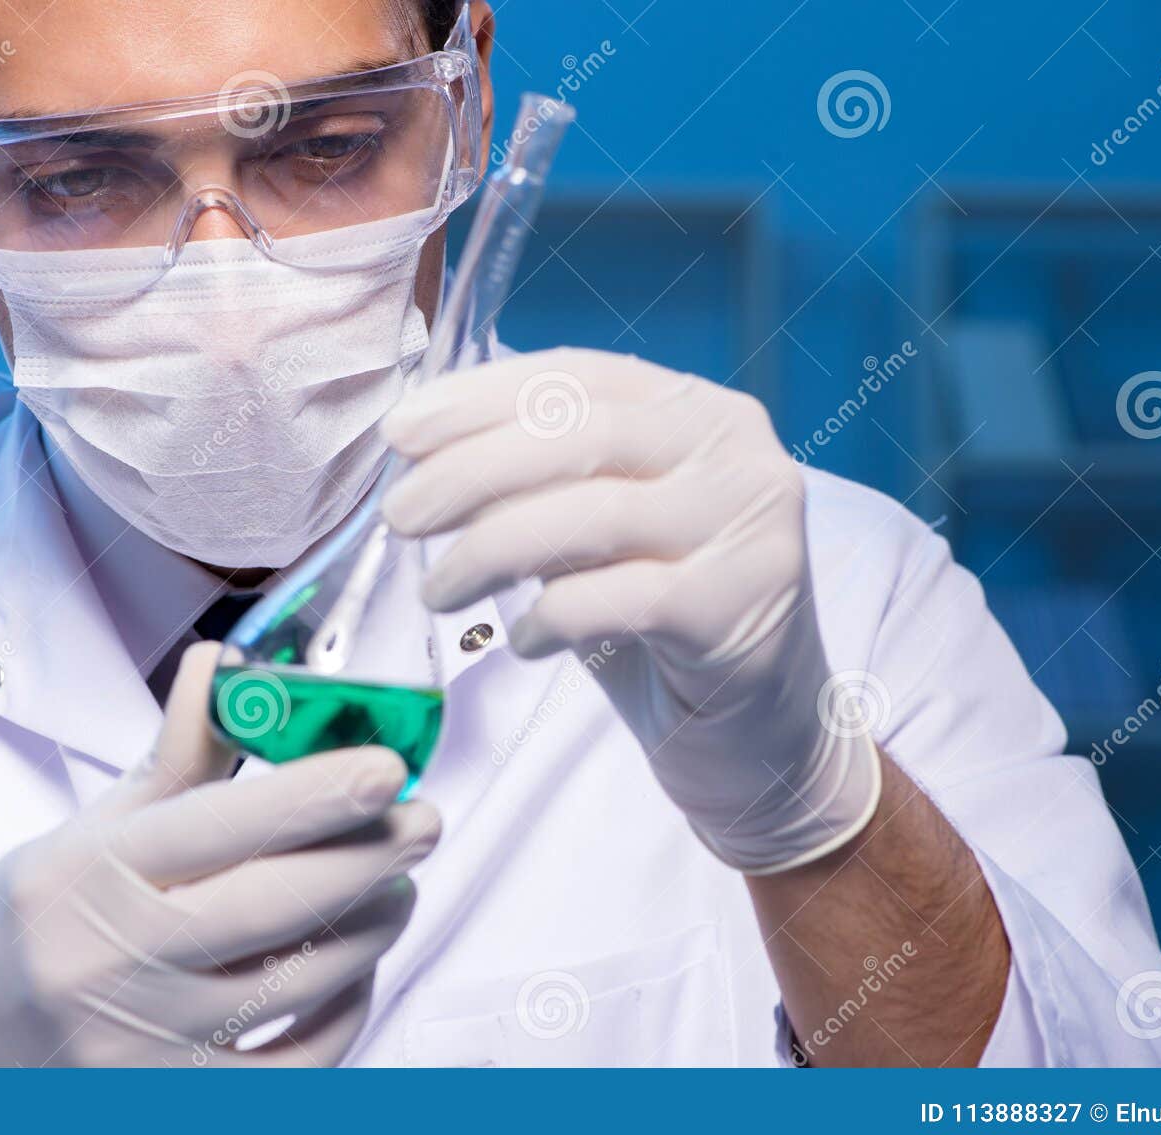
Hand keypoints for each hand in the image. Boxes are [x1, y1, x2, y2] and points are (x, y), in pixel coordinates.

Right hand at [0, 643, 438, 1065]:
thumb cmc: (43, 923)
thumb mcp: (88, 834)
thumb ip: (175, 761)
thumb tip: (227, 661)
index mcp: (83, 875)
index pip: (213, 826)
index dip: (310, 795)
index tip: (386, 769)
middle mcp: (106, 962)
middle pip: (270, 906)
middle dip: (367, 857)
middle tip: (423, 821)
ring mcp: (141, 1046)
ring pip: (297, 982)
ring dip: (370, 927)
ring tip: (396, 886)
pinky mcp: (175, 1107)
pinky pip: (296, 1064)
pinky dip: (344, 1009)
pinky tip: (354, 968)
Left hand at [382, 348, 879, 873]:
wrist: (760, 731)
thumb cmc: (662, 617)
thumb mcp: (601, 530)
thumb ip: (541, 480)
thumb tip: (424, 453)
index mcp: (701, 411)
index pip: (578, 378)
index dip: (479, 398)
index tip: (401, 433)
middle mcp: (737, 454)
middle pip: (579, 437)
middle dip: (470, 472)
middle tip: (401, 516)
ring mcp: (748, 529)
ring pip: (591, 515)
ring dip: (491, 551)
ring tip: (438, 591)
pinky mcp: (739, 609)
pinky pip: (615, 599)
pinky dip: (549, 617)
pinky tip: (520, 640)